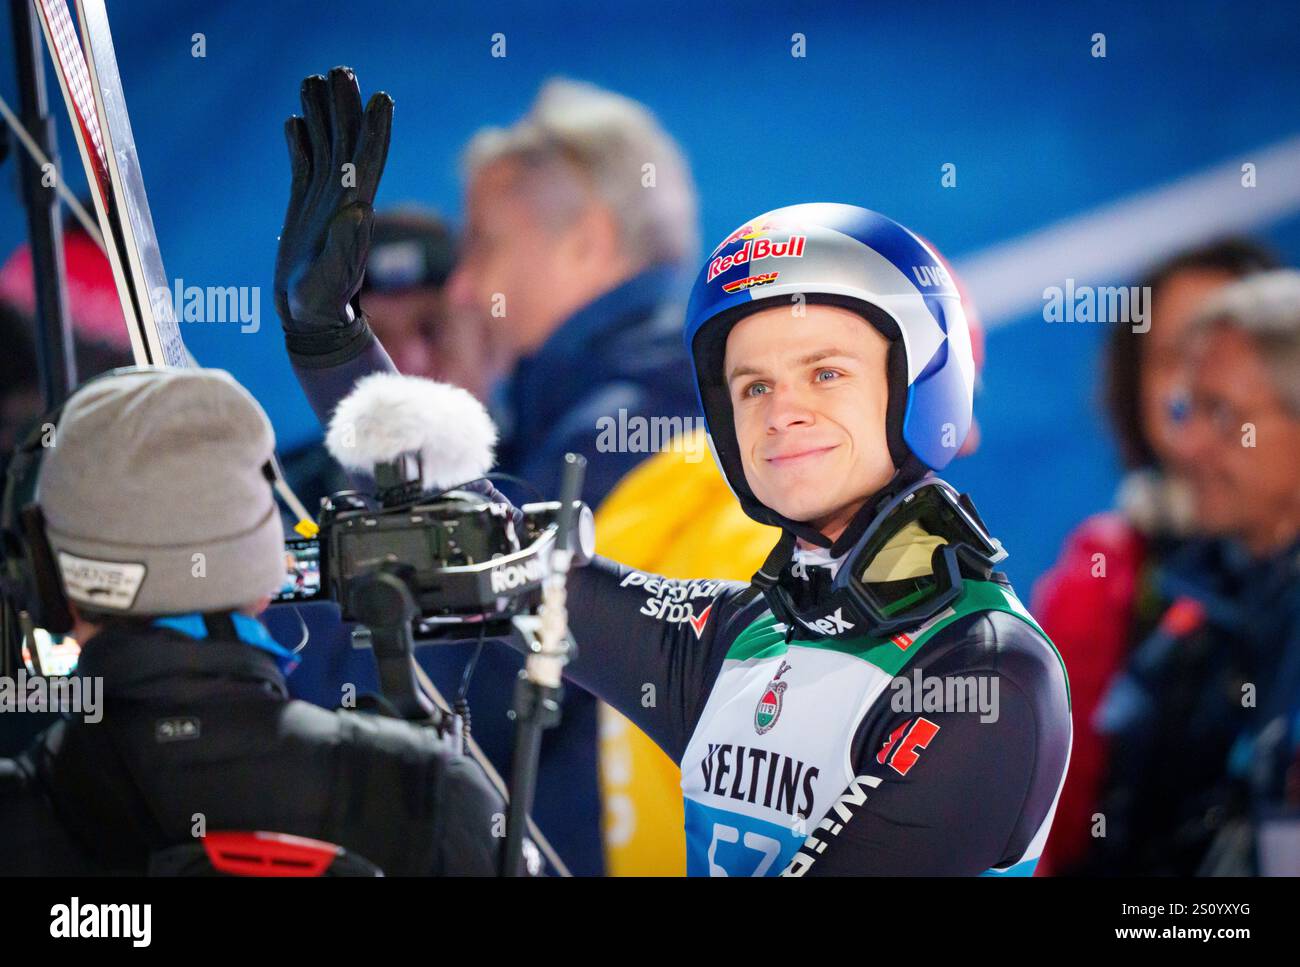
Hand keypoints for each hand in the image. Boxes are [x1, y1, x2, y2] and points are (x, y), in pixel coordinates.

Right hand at [274, 66, 392, 359]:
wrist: (311, 319)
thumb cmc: (323, 305)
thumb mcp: (335, 277)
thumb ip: (346, 247)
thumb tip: (357, 211)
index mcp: (355, 210)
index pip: (368, 161)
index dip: (375, 130)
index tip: (381, 98)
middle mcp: (343, 200)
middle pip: (346, 144)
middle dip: (344, 108)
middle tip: (340, 71)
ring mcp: (323, 201)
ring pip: (323, 149)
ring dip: (320, 116)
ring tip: (312, 81)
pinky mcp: (303, 208)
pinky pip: (303, 167)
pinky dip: (299, 144)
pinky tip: (295, 123)